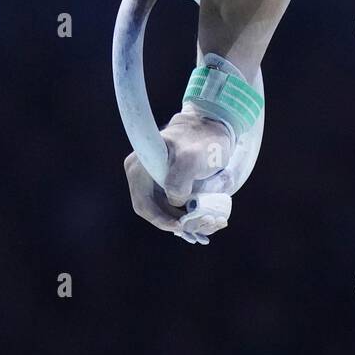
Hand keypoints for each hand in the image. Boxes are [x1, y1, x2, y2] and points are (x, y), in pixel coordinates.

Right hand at [124, 106, 234, 243]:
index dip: (162, 220)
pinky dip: (192, 215)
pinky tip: (210, 217)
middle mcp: (143, 176)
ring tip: (211, 222)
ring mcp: (156, 181)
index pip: (144, 205)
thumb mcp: (191, 157)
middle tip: (202, 227)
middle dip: (179, 224)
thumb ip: (178, 180)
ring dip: (188, 222)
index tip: (183, 225)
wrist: (216, 127)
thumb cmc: (201, 139)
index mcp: (138, 168)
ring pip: (168, 212)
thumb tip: (175, 202)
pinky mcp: (170, 184)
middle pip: (156, 212)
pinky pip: (177, 207)